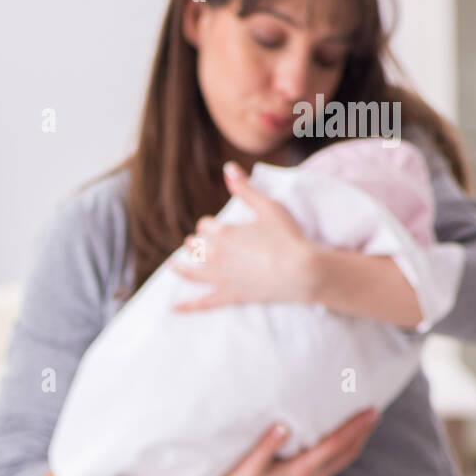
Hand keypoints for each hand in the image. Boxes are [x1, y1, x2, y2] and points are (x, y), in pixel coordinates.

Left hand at [169, 161, 315, 309]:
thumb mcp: (268, 206)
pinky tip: (172, 308)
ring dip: (181, 268)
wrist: (302, 271)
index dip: (209, 225)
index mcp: (222, 233)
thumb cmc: (288, 236)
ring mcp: (221, 278)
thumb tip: (227, 167)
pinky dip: (187, 306)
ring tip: (172, 265)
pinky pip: (202, 303)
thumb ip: (245, 188)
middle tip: (193, 243)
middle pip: (197, 247)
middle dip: (195, 243)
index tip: (215, 226)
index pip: (205, 226)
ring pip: (193, 272)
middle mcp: (216, 255)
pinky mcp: (229, 296)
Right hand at [214, 408, 379, 475]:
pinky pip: (329, 472)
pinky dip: (339, 456)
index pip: (335, 445)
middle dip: (362, 434)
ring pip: (339, 465)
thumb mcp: (248, 465)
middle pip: (345, 455)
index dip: (355, 428)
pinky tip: (335, 448)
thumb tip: (284, 426)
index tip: (371, 412)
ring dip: (353, 445)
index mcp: (299, 472)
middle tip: (374, 413)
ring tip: (361, 427)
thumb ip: (267, 445)